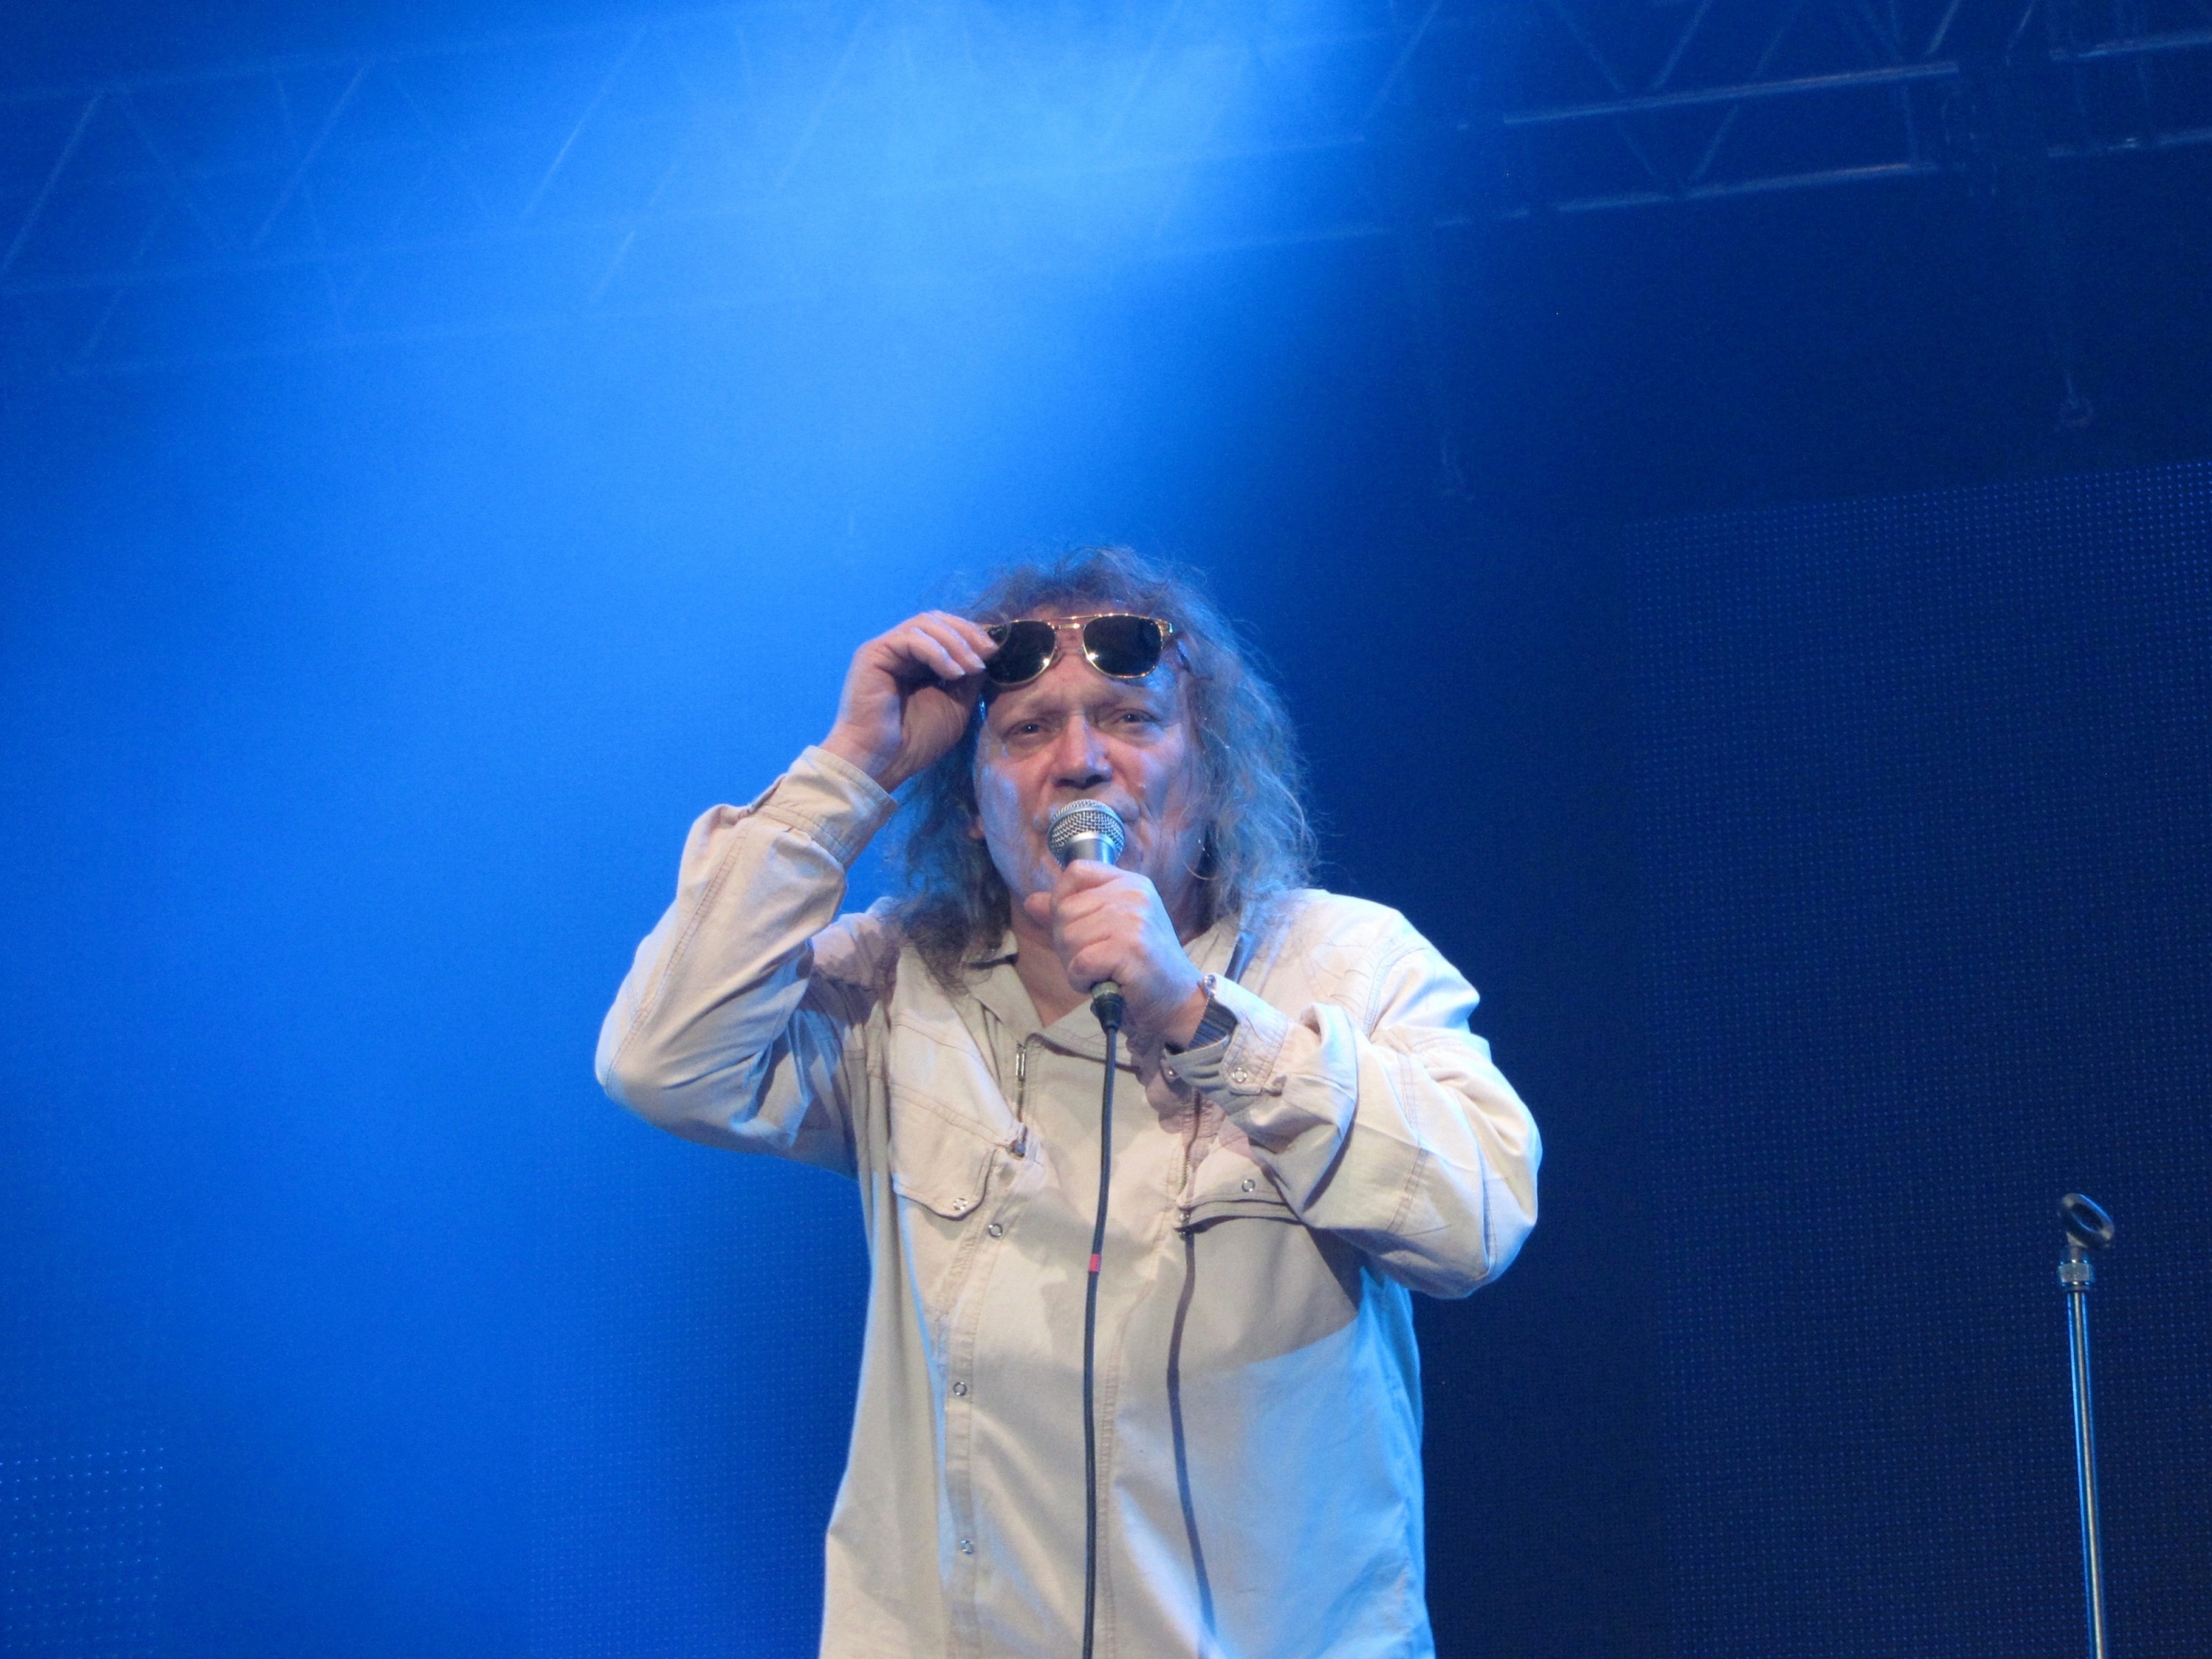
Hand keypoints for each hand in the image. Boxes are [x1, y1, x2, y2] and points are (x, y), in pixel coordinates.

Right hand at [820, 611, 997, 790]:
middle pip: (936, 620)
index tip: (995, 650)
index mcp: (916, 662)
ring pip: (925, 624)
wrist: (883, 762)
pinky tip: (954, 673)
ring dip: (956, 643)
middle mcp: (899, 651)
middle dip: (967, 633)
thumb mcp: (955, 705)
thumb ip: (968, 677)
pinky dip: (937, 652)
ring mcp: (885, 649)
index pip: (944, 631)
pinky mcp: (873, 653)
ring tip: (973, 667)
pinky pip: (911, 638)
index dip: (971, 634)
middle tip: (989, 652)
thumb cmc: (915, 742)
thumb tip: (986, 652)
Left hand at [1022, 862, 1210, 1043]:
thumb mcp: (1108, 930)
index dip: (1061, 899)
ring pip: (1069, 937)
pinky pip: (1080, 962)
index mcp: (1130, 883)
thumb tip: (1031, 901)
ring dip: (1075, 964)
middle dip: (1067, 943)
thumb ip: (1071, 913)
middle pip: (1065, 909)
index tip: (1074, 926)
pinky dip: (1082, 980)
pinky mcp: (1131, 949)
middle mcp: (1134, 895)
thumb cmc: (1141, 966)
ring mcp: (1134, 920)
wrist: (1178, 1000)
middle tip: (1093, 960)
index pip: (1076, 871)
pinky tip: (1102, 983)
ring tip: (1101, 971)